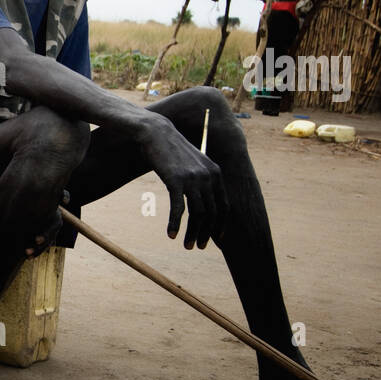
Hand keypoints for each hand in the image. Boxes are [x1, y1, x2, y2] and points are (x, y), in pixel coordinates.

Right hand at [136, 115, 228, 248]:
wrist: (156, 133)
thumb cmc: (172, 150)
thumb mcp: (193, 162)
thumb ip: (202, 177)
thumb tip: (204, 196)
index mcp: (215, 173)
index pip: (223, 206)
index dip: (220, 225)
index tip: (214, 239)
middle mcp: (208, 176)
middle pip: (211, 213)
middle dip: (206, 234)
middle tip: (198, 247)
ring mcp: (193, 178)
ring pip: (197, 214)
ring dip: (192, 234)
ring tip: (186, 246)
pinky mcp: (176, 180)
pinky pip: (178, 209)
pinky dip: (175, 224)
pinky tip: (170, 234)